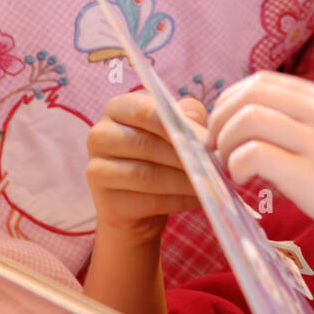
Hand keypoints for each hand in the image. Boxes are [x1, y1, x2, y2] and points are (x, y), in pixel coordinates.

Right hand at [85, 91, 209, 246]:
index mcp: (118, 108)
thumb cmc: (161, 157)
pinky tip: (199, 200)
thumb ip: (186, 117)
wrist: (138, 204)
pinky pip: (148, 201)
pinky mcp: (106, 202)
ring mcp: (97, 169)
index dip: (180, 126)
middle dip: (187, 156)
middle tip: (216, 166)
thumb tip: (194, 118)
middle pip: (147, 145)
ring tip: (212, 184)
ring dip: (185, 181)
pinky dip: (179, 201)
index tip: (208, 141)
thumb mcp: (174, 130)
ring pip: (148, 175)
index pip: (147, 112)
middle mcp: (100, 135)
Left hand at [203, 71, 313, 247]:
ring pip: (248, 119)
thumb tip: (247, 130)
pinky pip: (256, 154)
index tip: (223, 129)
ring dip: (225, 143)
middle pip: (249, 94)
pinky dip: (237, 165)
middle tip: (216, 149)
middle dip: (219, 120)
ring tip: (231, 168)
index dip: (229, 101)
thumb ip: (299, 125)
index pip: (260, 81)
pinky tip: (244, 181)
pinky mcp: (311, 176)